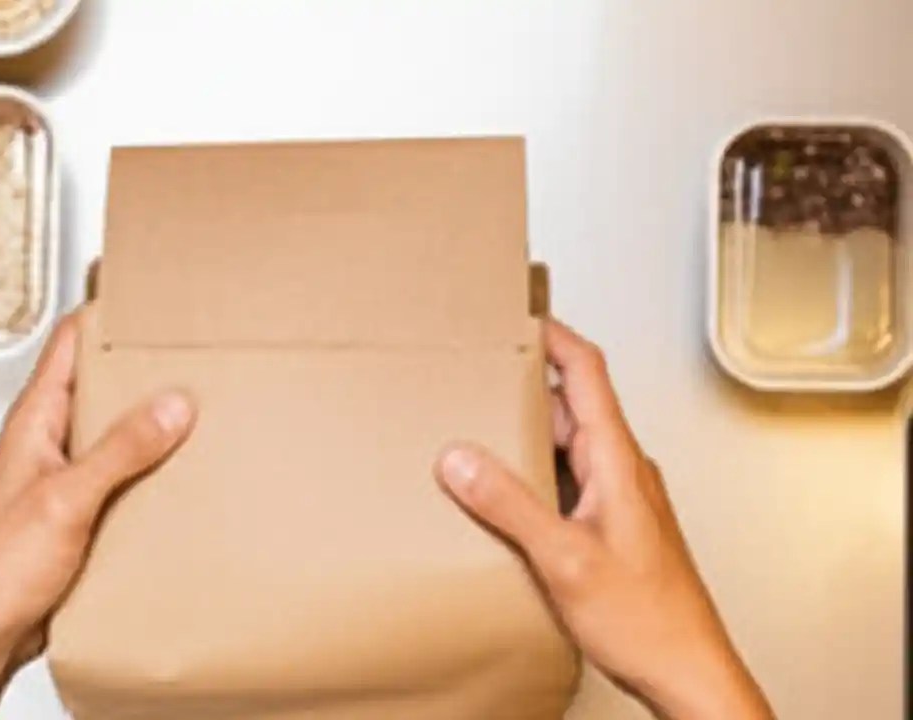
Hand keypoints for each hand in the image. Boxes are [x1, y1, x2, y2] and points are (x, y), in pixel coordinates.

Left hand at [0, 311, 196, 719]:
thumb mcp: (66, 499)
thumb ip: (120, 449)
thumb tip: (170, 404)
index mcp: (34, 420)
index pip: (69, 341)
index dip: (107, 313)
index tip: (149, 299)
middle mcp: (45, 440)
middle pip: (97, 383)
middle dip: (140, 368)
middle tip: (189, 355)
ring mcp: (59, 476)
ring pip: (110, 432)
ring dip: (147, 424)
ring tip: (196, 412)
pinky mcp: (73, 513)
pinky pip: (117, 476)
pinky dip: (146, 470)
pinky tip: (176, 479)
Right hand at [435, 320, 773, 719]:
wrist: (688, 671)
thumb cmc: (649, 621)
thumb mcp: (564, 558)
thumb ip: (509, 504)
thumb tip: (461, 458)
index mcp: (619, 462)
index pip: (589, 372)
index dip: (554, 336)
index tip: (518, 314)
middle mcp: (624, 471)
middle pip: (573, 404)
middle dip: (524, 385)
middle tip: (479, 372)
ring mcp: (619, 498)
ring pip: (569, 445)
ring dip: (528, 433)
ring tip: (480, 431)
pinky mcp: (611, 526)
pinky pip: (568, 479)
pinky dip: (534, 473)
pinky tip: (506, 497)